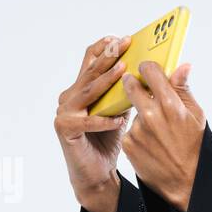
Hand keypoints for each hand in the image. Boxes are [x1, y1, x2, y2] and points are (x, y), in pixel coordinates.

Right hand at [54, 35, 131, 211]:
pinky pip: (86, 122)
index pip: (89, 62)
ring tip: (123, 71)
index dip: (103, 48)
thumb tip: (146, 72)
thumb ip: (126, 92)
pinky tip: (119, 119)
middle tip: (122, 43)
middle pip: (89, 73)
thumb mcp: (120, 110)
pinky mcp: (65, 129)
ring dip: (105, 81)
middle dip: (107, 56)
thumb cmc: (107, 140)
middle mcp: (69, 97)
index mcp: (81, 89)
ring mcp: (64, 112)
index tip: (121, 38)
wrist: (97, 173)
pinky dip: (103, 120)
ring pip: (87, 92)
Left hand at [121, 60, 205, 211]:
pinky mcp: (128, 143)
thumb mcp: (196, 116)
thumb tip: (182, 66)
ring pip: (132, 110)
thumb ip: (184, 89)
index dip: (148, 68)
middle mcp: (150, 115)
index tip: (147, 70)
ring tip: (156, 131)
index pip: (149, 70)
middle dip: (133, 83)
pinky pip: (129, 129)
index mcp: (170, 104)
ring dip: (139, 114)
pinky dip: (137, 132)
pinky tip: (150, 143)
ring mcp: (137, 129)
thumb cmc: (195, 148)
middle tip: (137, 86)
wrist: (186, 182)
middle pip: (130, 84)